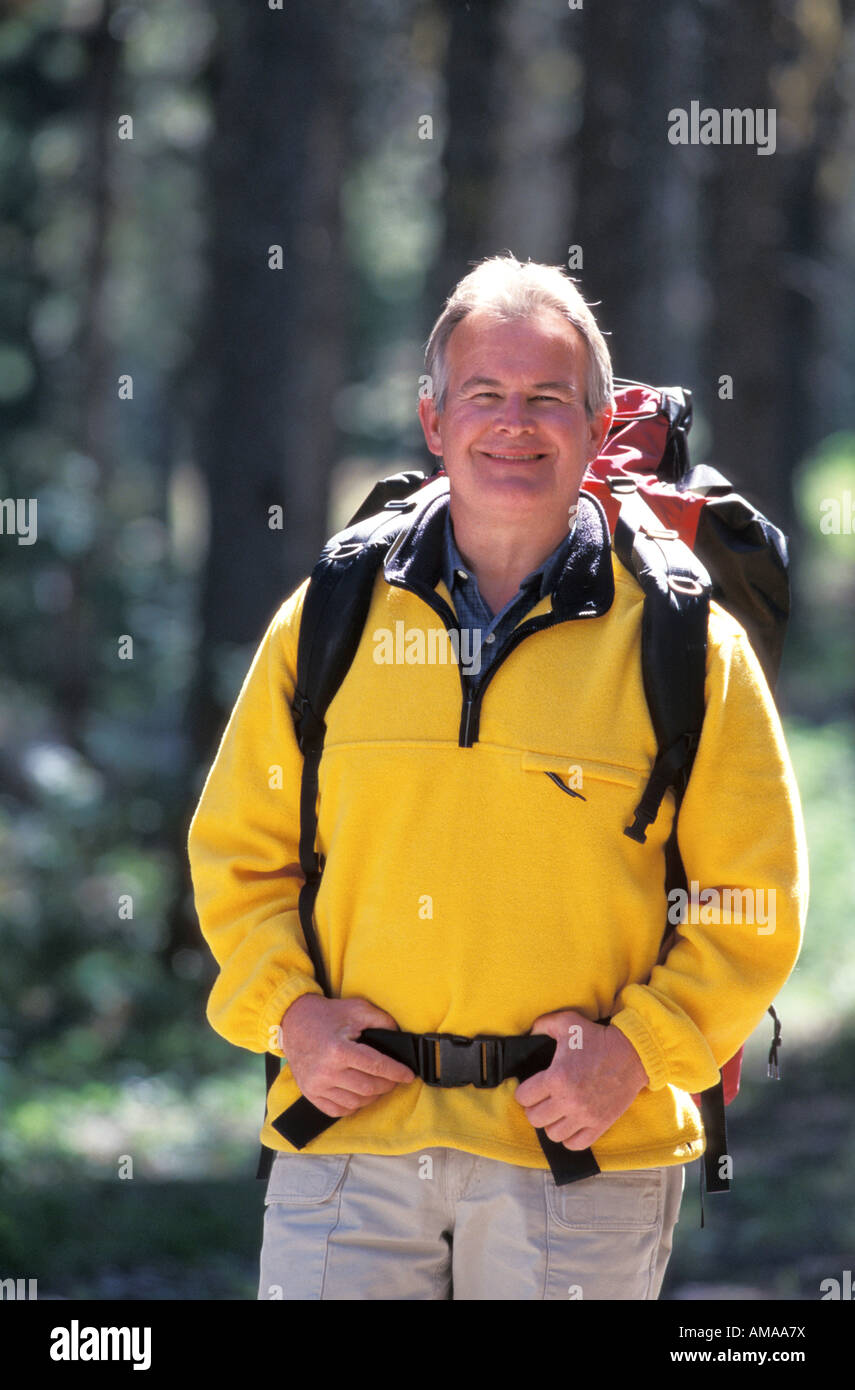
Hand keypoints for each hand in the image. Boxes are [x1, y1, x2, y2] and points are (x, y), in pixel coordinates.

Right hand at [279, 995, 414, 1117]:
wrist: (293, 1021)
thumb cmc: (327, 1015)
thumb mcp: (357, 1008)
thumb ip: (382, 1021)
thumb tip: (400, 1038)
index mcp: (338, 1050)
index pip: (376, 1066)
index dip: (397, 1072)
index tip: (409, 1075)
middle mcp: (326, 1071)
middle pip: (369, 1088)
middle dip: (388, 1084)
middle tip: (395, 1078)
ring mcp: (316, 1085)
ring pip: (356, 1102)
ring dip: (373, 1096)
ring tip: (379, 1085)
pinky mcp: (310, 1093)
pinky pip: (338, 1110)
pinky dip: (354, 1106)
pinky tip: (360, 1094)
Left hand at [515, 1009, 648, 1148]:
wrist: (633, 1054)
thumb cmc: (598, 1038)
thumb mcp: (567, 1022)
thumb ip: (542, 1024)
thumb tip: (529, 1035)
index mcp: (557, 1077)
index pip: (523, 1097)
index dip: (524, 1091)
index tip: (530, 1087)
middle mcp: (568, 1100)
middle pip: (535, 1119)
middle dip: (534, 1108)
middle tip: (542, 1099)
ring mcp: (585, 1115)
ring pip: (553, 1134)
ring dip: (551, 1124)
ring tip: (556, 1112)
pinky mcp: (600, 1124)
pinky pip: (575, 1144)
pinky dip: (569, 1137)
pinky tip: (570, 1124)